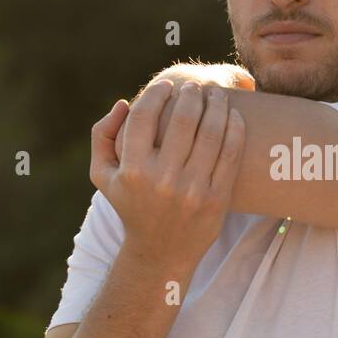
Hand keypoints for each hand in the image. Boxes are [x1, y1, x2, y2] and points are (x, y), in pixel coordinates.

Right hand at [90, 80, 245, 270]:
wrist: (161, 252)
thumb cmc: (131, 205)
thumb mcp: (103, 176)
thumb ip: (102, 136)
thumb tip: (122, 103)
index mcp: (132, 170)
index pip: (144, 117)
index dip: (157, 93)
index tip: (167, 85)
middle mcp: (161, 180)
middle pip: (182, 120)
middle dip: (192, 94)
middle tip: (197, 87)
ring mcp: (191, 190)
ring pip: (211, 133)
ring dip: (217, 106)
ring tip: (217, 96)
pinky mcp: (216, 199)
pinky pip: (230, 155)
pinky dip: (235, 129)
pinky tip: (234, 116)